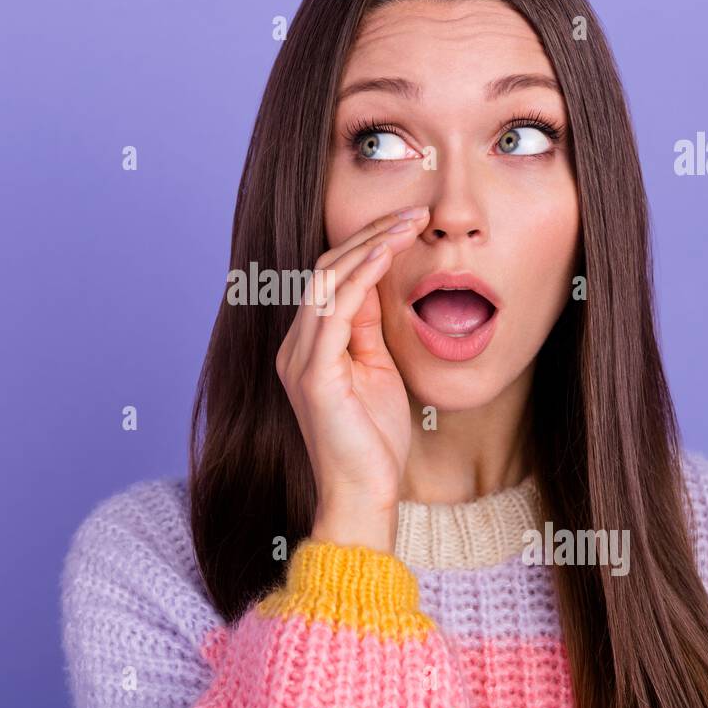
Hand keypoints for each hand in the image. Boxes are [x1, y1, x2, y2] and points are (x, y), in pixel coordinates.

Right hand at [274, 206, 428, 553]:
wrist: (364, 496)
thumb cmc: (375, 443)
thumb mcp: (377, 371)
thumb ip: (368, 329)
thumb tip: (376, 282)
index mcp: (309, 347)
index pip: (330, 279)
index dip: (366, 244)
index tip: (407, 222)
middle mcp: (295, 348)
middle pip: (325, 270)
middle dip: (370, 234)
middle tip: (413, 211)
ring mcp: (300, 360)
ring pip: (326, 281)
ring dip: (369, 246)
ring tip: (408, 223)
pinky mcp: (313, 375)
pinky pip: (334, 310)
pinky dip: (361, 276)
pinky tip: (387, 254)